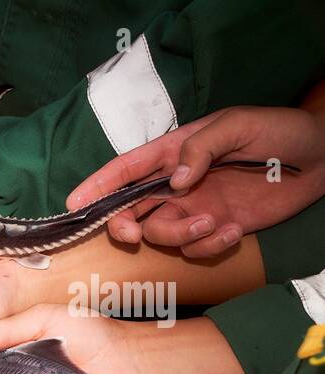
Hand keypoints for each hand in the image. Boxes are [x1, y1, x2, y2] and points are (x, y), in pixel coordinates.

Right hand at [66, 106, 324, 256]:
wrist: (322, 157)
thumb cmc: (280, 130)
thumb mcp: (238, 124)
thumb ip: (200, 148)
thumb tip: (174, 181)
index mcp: (173, 153)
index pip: (125, 170)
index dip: (97, 186)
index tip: (74, 204)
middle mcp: (176, 184)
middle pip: (129, 210)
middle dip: (123, 225)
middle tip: (133, 233)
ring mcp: (194, 208)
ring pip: (161, 234)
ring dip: (181, 235)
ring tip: (214, 222)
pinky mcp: (216, 229)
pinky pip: (195, 249)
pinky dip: (210, 246)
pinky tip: (233, 230)